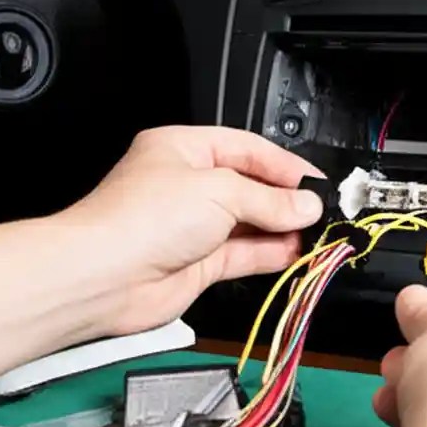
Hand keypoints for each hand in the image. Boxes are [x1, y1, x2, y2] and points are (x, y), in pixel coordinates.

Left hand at [59, 126, 323, 335]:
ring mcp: (194, 226)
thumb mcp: (219, 191)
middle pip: (252, 187)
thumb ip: (269, 199)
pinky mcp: (199, 263)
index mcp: (184, 149)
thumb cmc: (141, 219)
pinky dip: (272, 253)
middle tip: (322, 209)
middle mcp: (188, 186)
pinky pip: (245, 254)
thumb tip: (306, 205)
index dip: (285, 165)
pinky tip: (297, 252)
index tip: (317, 181)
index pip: (248, 149)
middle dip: (287, 199)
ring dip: (284, 228)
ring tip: (317, 232)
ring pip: (251, 223)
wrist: (104, 277)